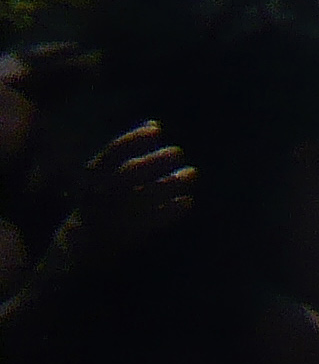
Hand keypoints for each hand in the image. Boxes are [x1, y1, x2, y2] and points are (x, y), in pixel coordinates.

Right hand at [63, 121, 197, 267]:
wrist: (81, 240)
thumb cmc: (101, 195)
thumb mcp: (105, 171)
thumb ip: (127, 149)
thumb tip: (153, 123)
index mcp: (93, 175)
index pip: (111, 153)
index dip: (133, 139)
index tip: (156, 130)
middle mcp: (100, 193)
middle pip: (128, 173)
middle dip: (154, 161)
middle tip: (178, 151)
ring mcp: (112, 215)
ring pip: (142, 197)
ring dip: (169, 184)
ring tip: (192, 173)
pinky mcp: (125, 236)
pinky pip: (150, 223)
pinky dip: (169, 211)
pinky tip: (188, 201)